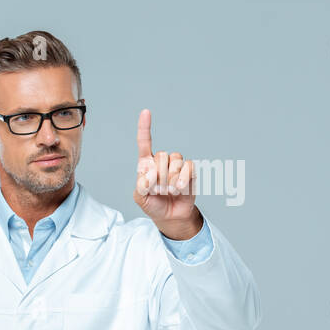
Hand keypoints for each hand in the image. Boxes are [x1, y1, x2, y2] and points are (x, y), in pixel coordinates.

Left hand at [133, 108, 202, 239]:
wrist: (171, 217)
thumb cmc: (154, 205)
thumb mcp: (140, 198)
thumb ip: (141, 185)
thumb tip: (151, 173)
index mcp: (147, 164)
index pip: (145, 142)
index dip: (145, 127)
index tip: (146, 111)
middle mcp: (162, 161)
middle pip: (161, 155)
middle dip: (159, 175)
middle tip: (158, 190)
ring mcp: (177, 165)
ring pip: (175, 160)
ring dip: (171, 178)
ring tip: (169, 190)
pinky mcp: (189, 171)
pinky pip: (187, 167)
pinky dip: (182, 178)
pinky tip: (180, 188)